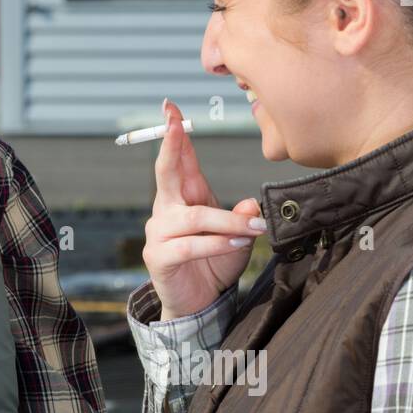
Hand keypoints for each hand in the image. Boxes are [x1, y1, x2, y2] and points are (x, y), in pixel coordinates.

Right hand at [142, 98, 265, 319]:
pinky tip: (235, 245)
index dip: (175, 135)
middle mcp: (166, 210)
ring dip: (227, 223)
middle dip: (171, 145)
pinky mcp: (159, 256)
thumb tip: (252, 207)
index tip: (172, 109)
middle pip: (167, 173)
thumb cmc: (213, 264)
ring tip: (253, 231)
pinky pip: (190, 245)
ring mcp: (159, 232)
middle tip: (175, 123)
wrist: (196, 303)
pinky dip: (216, 244)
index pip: (179, 161)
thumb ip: (241, 221)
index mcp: (184, 198)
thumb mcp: (236, 238)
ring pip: (194, 217)